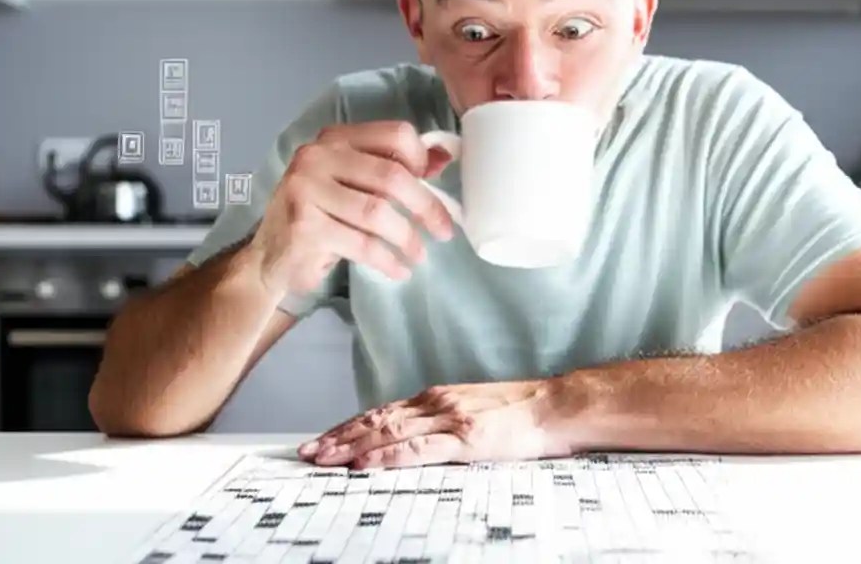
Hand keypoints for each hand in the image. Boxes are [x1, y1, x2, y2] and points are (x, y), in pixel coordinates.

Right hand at [248, 121, 454, 295]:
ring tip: (418, 254)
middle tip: (443, 230)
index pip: (394, 134)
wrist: (269, 258)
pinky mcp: (305, 228)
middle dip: (425, 206)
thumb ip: (391, 169)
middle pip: (391, 175)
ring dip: (407, 238)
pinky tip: (399, 269)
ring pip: (378, 213)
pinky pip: (362, 244)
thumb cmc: (318, 218)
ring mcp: (307, 191)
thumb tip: (444, 157)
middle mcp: (316, 157)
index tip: (432, 186)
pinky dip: (388, 260)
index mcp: (334, 139)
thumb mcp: (352, 185)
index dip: (421, 160)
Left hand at [297, 380, 573, 468]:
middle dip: (337, 437)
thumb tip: (411, 437)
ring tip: (323, 458)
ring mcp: (449, 419)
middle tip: (306, 452)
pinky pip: (417, 448)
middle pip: (375, 420)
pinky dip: (386, 456)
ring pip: (387, 431)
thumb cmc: (518, 413)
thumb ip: (442, 420)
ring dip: (350, 446)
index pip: (381, 412)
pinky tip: (365, 463)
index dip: (347, 426)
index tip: (321, 438)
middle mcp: (436, 403)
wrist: (554, 408)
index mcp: (436, 398)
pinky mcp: (465, 438)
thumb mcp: (472, 410)